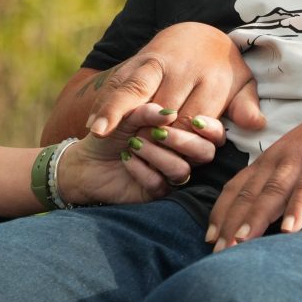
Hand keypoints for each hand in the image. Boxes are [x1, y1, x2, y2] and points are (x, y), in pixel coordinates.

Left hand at [58, 103, 224, 205]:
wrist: (88, 157)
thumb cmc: (113, 128)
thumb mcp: (128, 112)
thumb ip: (147, 110)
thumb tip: (168, 114)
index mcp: (184, 129)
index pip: (214, 132)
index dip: (210, 128)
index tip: (194, 119)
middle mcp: (183, 152)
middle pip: (206, 152)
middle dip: (184, 141)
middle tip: (157, 132)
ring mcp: (171, 173)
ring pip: (183, 170)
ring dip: (157, 155)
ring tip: (133, 144)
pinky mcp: (157, 192)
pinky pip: (161, 184)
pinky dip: (142, 170)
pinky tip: (126, 159)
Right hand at [85, 23, 263, 137]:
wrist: (193, 34)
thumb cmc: (221, 69)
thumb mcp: (241, 83)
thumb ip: (245, 105)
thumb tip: (254, 124)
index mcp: (208, 72)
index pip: (194, 112)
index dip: (182, 132)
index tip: (170, 143)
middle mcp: (178, 65)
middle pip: (162, 106)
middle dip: (150, 130)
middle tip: (137, 147)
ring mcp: (152, 61)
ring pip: (133, 90)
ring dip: (115, 112)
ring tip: (101, 132)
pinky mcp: (133, 64)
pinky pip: (117, 85)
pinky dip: (105, 104)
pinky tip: (94, 123)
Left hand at [207, 93, 301, 250]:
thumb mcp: (296, 161)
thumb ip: (279, 184)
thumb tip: (263, 218)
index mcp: (269, 160)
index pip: (237, 187)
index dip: (221, 212)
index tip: (209, 238)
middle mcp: (278, 160)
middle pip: (248, 194)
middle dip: (230, 224)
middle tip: (218, 252)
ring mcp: (301, 161)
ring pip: (272, 192)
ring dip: (254, 219)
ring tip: (240, 243)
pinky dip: (298, 208)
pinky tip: (289, 229)